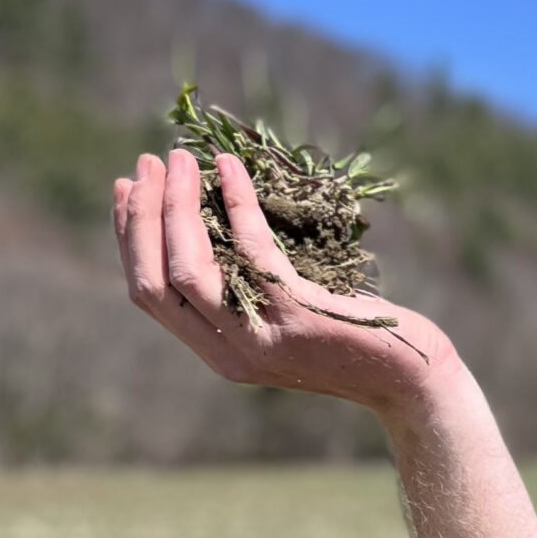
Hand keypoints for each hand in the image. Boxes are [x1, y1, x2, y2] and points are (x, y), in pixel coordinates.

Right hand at [113, 147, 455, 418]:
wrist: (408, 379)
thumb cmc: (352, 338)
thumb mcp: (285, 317)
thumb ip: (245, 288)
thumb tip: (209, 220)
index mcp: (218, 352)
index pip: (149, 294)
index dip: (130, 237)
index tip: (128, 187)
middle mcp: (230, 351)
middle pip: (156, 280)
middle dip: (142, 215)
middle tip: (150, 162)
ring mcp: (260, 337)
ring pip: (189, 267)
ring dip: (175, 205)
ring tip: (177, 158)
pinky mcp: (296, 316)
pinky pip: (250, 249)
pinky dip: (235, 203)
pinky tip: (231, 169)